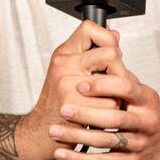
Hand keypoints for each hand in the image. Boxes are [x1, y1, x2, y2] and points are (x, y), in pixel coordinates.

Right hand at [14, 19, 125, 159]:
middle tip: (113, 82)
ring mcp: (69, 85)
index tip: (110, 52)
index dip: (107, 38)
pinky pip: (111, 104)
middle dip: (120, 70)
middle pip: (111, 54)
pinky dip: (112, 111)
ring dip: (117, 95)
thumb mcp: (68, 71)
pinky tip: (101, 114)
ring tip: (105, 102)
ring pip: (116, 82)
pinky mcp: (77, 106)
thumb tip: (115, 36)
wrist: (40, 131)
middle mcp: (64, 66)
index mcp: (63, 54)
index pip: (90, 28)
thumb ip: (91, 53)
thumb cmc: (57, 102)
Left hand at [48, 68, 159, 159]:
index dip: (103, 86)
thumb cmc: (146, 111)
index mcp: (147, 99)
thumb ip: (120, 74)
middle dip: (86, 114)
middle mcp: (145, 121)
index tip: (80, 85)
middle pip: (115, 118)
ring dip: (78, 136)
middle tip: (63, 109)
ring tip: (55, 131)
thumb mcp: (139, 91)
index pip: (126, 88)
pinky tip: (62, 154)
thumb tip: (104, 44)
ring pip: (106, 141)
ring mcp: (138, 143)